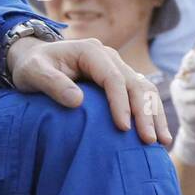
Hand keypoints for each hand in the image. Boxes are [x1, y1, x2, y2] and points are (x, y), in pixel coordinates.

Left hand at [7, 36, 169, 145]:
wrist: (34, 59)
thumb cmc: (32, 66)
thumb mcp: (33, 72)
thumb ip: (53, 84)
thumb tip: (78, 101)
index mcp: (91, 52)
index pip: (113, 78)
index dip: (120, 103)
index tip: (123, 128)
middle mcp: (109, 57)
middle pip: (134, 84)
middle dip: (144, 113)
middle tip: (149, 140)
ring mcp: (116, 68)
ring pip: (144, 89)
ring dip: (154, 115)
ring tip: (162, 141)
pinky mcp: (118, 80)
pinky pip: (140, 95)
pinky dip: (150, 113)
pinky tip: (157, 135)